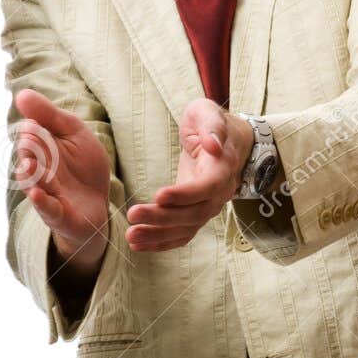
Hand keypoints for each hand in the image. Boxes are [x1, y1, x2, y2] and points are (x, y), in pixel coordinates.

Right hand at [11, 89, 111, 270]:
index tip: (34, 125)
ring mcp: (47, 195)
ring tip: (29, 163)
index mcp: (39, 151)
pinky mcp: (59, 215)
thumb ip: (49, 115)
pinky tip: (36, 192)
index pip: (30, 138)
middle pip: (30, 159)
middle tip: (32, 140)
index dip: (33, 132)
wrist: (98, 203)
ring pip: (36, 183)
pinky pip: (47, 209)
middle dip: (32, 151)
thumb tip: (21, 94)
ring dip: (32, 174)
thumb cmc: (82, 166)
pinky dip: (41, 202)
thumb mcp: (73, 133)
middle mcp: (38, 173)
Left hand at [127, 98, 251, 251]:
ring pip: (187, 228)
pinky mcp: (196, 213)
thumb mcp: (208, 112)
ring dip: (158, 235)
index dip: (184, 194)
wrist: (226, 141)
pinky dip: (161, 242)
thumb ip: (212, 125)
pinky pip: (182, 234)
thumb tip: (213, 144)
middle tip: (133, 215)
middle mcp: (219, 193)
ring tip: (131, 236)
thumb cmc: (210, 122)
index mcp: (222, 168)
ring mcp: (209, 206)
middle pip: (194, 213)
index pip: (207, 187)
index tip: (159, 195)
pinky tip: (138, 244)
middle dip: (163, 218)